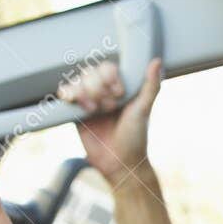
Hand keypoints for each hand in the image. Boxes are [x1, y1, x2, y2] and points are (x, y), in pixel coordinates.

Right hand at [59, 58, 162, 187]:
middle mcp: (103, 91)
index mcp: (120, 87)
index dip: (109, 77)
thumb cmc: (135, 137)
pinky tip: (79, 104)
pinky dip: (69, 94)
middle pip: (90, 72)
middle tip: (109, 108)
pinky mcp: (76, 111)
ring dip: (85, 94)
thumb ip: (151, 86)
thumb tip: (157, 61)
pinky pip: (65, 93)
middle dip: (98, 89)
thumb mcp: (144, 109)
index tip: (119, 94)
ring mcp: (88, 100)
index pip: (107, 67)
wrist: (119, 162)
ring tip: (94, 111)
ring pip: (77, 81)